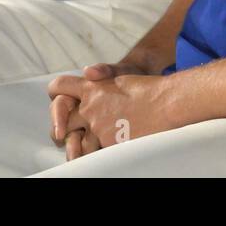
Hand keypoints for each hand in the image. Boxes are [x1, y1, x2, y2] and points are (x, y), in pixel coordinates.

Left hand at [48, 71, 175, 162]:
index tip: (61, 102)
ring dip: (83, 145)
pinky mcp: (109, 144)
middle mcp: (89, 107)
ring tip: (93, 145)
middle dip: (65, 128)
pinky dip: (103, 151)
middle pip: (63, 121)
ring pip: (79, 142)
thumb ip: (102, 77)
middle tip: (68, 134)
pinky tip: (115, 145)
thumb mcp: (121, 77)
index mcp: (91, 87)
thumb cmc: (147, 89)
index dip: (57, 94)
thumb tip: (87, 72)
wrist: (168, 103)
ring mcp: (98, 127)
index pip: (59, 88)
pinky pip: (97, 152)